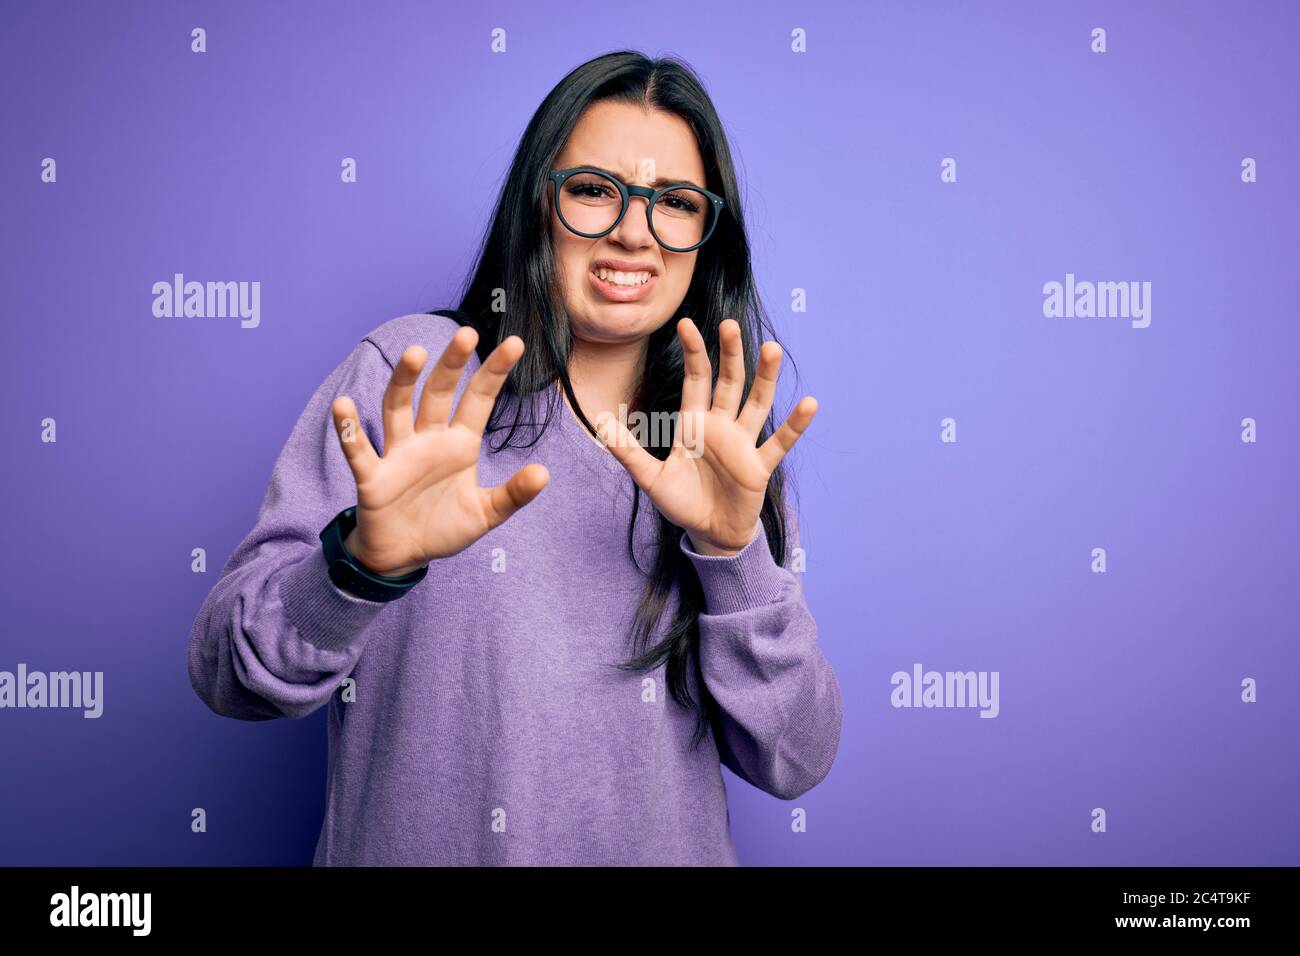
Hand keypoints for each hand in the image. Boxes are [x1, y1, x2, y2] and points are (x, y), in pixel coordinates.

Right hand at [331, 327, 548, 574]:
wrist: (403, 557)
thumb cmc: (442, 528)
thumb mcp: (485, 514)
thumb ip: (513, 495)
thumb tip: (544, 473)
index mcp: (459, 444)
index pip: (478, 400)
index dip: (494, 372)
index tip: (514, 343)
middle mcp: (428, 440)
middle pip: (438, 393)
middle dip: (451, 364)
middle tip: (467, 334)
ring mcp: (398, 454)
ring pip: (398, 409)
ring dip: (404, 381)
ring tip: (415, 353)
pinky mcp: (373, 477)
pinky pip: (358, 450)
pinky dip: (349, 429)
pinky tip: (344, 406)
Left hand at [595, 317, 816, 556]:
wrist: (709, 534)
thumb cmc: (681, 502)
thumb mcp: (649, 477)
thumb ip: (626, 449)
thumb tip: (595, 421)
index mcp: (694, 424)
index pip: (697, 380)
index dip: (694, 353)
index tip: (686, 324)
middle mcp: (721, 426)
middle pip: (729, 382)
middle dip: (730, 354)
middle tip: (730, 324)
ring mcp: (743, 444)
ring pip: (756, 404)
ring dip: (765, 378)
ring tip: (771, 349)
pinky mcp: (758, 467)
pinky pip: (779, 443)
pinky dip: (794, 425)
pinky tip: (809, 403)